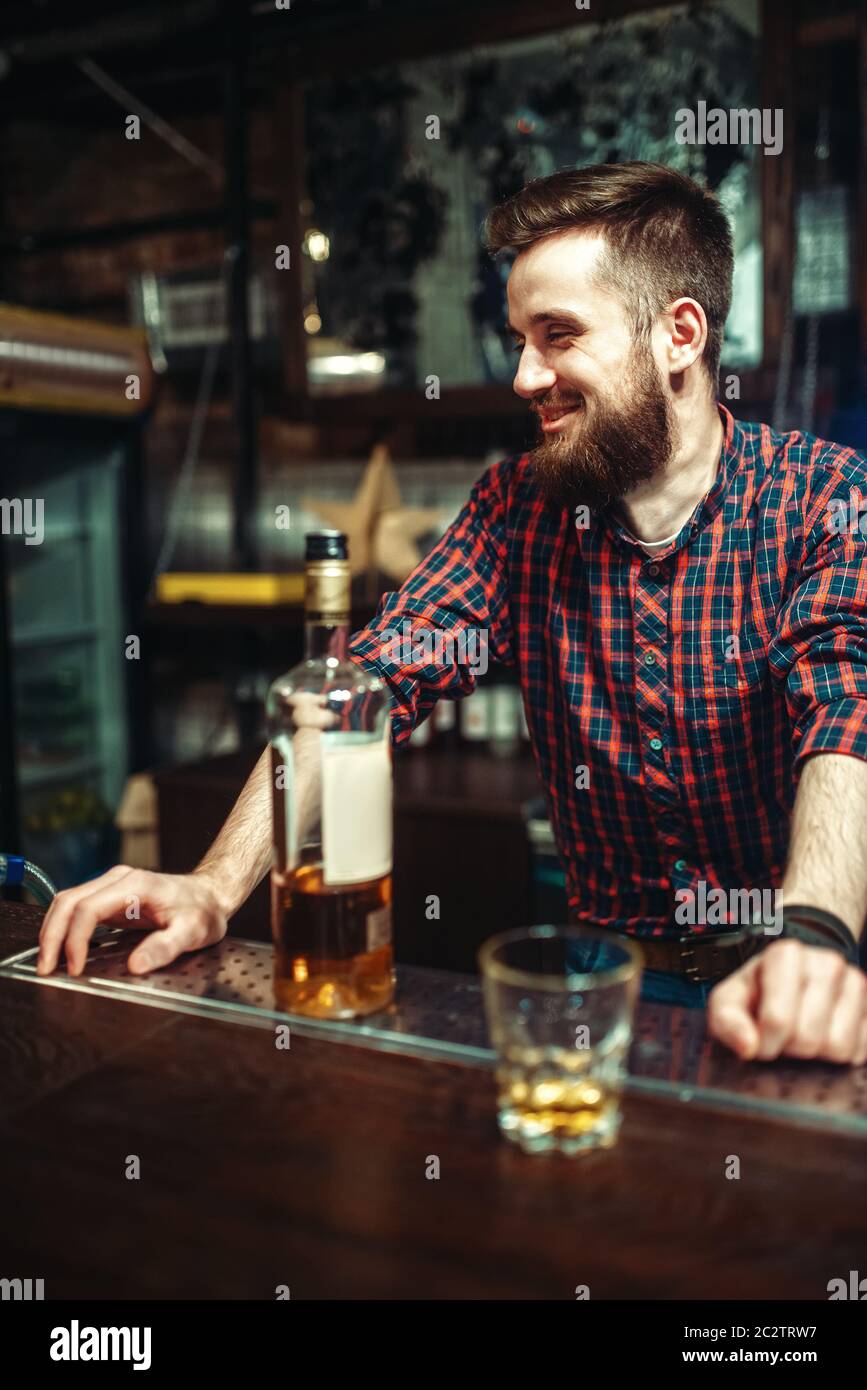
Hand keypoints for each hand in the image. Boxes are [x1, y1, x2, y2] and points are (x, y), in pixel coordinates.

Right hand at [36, 866, 228, 977]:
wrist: (210, 894)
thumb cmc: (203, 911)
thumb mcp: (192, 932)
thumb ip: (165, 947)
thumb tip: (135, 966)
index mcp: (134, 885)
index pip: (88, 909)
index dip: (75, 940)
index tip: (75, 969)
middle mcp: (118, 880)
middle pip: (68, 902)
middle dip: (52, 936)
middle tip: (45, 969)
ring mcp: (112, 885)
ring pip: (67, 902)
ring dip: (53, 930)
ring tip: (48, 962)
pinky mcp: (111, 895)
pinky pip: (77, 908)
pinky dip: (64, 927)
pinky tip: (62, 948)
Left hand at [707, 939, 866, 1063]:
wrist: (789, 981)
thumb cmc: (756, 993)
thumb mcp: (728, 1002)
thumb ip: (727, 1022)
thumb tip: (748, 1046)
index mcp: (786, 955)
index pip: (778, 1020)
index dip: (765, 1043)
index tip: (759, 1041)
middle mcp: (825, 962)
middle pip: (808, 1038)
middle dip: (790, 1048)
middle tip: (781, 1036)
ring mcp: (854, 982)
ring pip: (838, 1048)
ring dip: (816, 1053)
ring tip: (802, 1033)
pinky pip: (861, 1051)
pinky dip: (841, 1055)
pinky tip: (824, 1036)